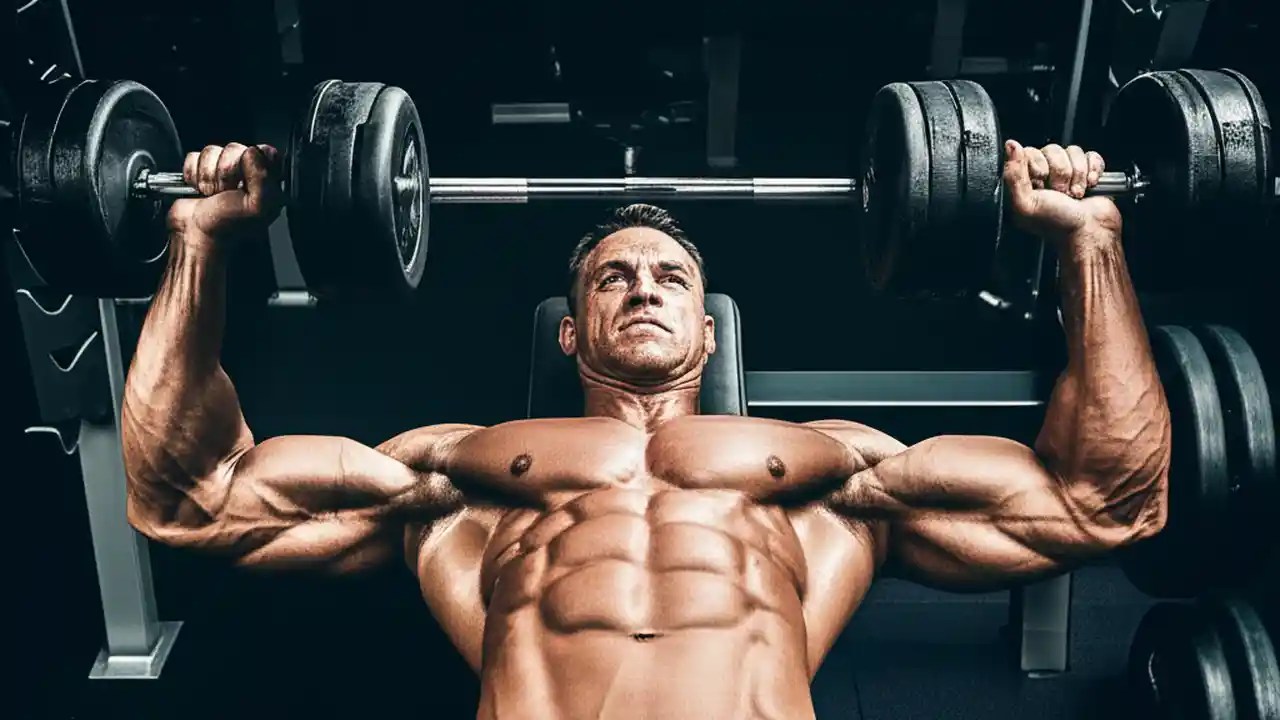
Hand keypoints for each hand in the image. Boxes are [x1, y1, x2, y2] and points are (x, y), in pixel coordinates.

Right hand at [167, 143, 283, 239]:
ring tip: (213, 194)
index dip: (251, 163)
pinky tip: (200, 190)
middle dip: (226, 173)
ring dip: (208, 177)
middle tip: (227, 192)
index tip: (245, 182)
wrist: (197, 234)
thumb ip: (263, 178)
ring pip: (212, 151)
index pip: (263, 150)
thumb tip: (252, 152)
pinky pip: (194, 156)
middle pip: (234, 148)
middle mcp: (246, 171)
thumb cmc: (228, 226)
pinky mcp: (201, 169)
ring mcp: (222, 169)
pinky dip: (193, 175)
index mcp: (267, 179)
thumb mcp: (258, 207)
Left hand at [1004, 140, 1121, 247]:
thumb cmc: (1058, 225)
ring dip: (1077, 174)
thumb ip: (1013, 175)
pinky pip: (1091, 155)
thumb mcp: (1025, 204)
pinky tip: (1089, 185)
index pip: (1028, 152)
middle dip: (1060, 173)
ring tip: (1075, 194)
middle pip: (1052, 149)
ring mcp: (1068, 172)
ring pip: (1072, 151)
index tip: (1042, 183)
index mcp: (1025, 182)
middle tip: (1060, 193)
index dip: (1039, 165)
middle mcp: (1045, 176)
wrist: (1090, 232)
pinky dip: (1093, 170)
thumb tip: (1011, 146)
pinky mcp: (1088, 171)